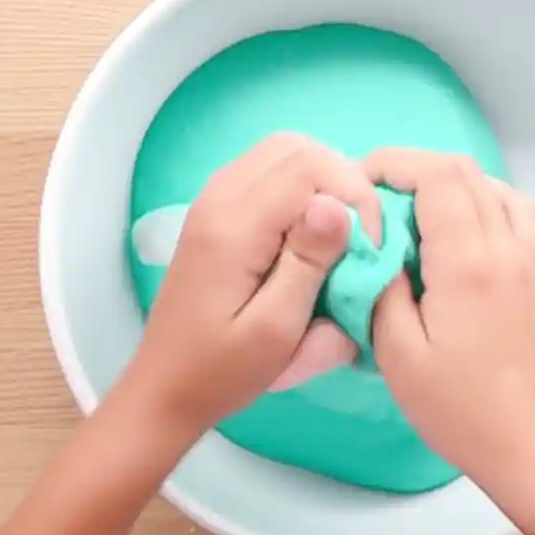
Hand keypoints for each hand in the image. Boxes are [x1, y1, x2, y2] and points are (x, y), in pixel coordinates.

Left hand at [121, 133, 380, 433]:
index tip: (369, 246)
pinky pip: (265, 172)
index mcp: (234, 226)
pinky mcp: (214, 211)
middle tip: (359, 235)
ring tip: (340, 233)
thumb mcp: (276, 329)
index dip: (353, 195)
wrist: (165, 388)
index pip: (308, 166)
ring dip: (321, 181)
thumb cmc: (224, 370)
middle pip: (295, 146)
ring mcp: (212, 200)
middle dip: (341, 180)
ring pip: (281, 152)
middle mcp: (218, 198)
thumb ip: (308, 262)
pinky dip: (299, 187)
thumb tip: (337, 205)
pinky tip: (310, 231)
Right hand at [367, 149, 534, 491]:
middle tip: (372, 196)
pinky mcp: (532, 277)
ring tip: (410, 210)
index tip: (357, 184)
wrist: (527, 444)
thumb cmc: (457, 408)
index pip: (437, 176)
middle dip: (412, 168)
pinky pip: (514, 212)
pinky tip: (456, 229)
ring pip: (491, 185)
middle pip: (463, 171)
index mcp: (467, 262)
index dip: (393, 163)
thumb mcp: (398, 353)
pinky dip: (482, 200)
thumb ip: (381, 289)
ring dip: (447, 182)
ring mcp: (525, 260)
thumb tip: (374, 247)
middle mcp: (503, 248)